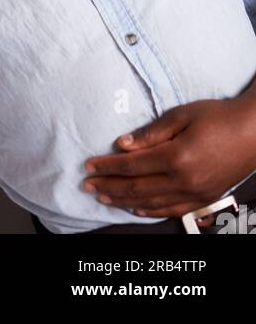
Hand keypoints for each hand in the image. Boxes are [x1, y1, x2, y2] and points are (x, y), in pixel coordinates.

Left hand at [84, 97, 255, 219]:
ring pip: (151, 203)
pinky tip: (136, 209)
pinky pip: (171, 211)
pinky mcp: (203, 199)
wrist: (252, 133)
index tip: (88, 165)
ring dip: (123, 201)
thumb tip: (122, 144)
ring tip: (103, 198)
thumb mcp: (181, 115)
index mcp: (176, 157)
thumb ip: (150, 133)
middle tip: (87, 185)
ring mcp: (194, 194)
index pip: (131, 166)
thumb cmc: (216, 117)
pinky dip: (150, 211)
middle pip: (136, 188)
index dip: (107, 167)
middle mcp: (184, 181)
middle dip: (108, 187)